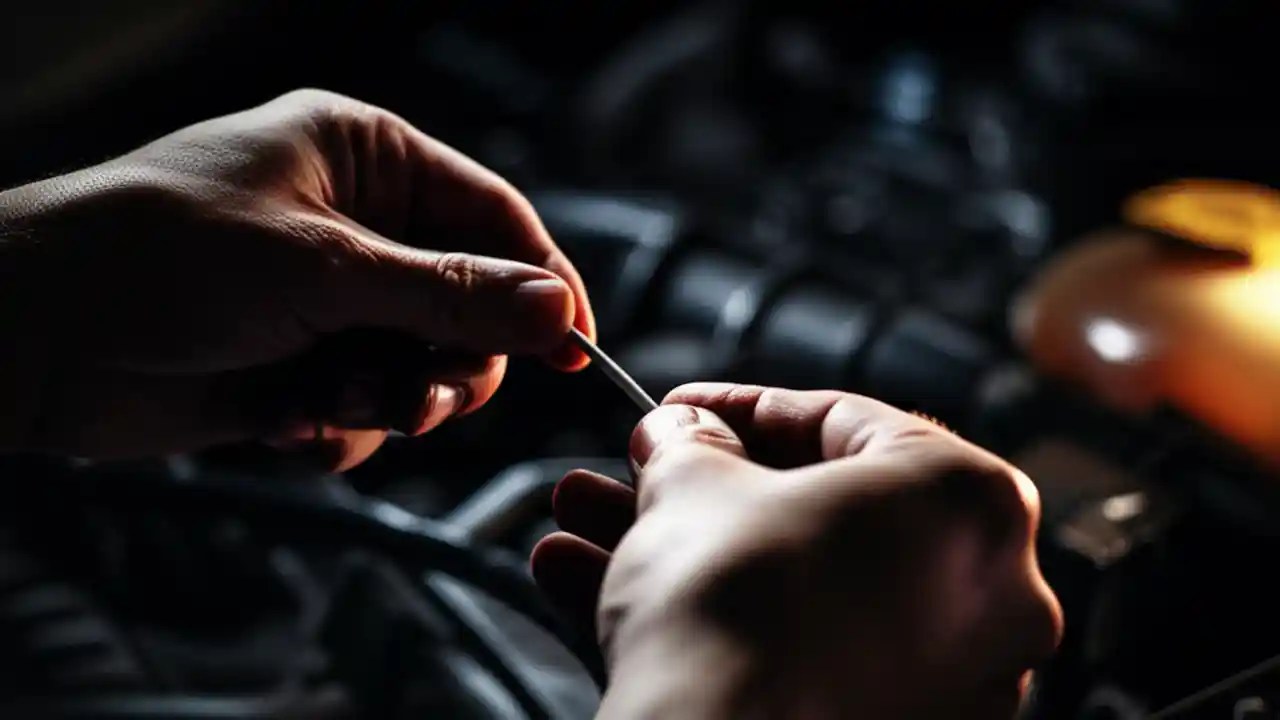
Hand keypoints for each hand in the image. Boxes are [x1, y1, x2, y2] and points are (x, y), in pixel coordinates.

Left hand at [0, 89, 593, 468]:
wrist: (26, 335)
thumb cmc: (159, 257)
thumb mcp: (323, 268)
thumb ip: (448, 297)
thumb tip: (557, 310)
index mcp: (365, 158)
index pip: (494, 218)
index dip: (542, 283)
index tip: (575, 350)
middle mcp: (354, 224)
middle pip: (468, 302)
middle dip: (453, 359)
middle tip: (428, 397)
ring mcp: (324, 296)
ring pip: (419, 362)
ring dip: (392, 397)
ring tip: (341, 404)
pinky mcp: (294, 360)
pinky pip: (365, 401)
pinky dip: (341, 423)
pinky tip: (289, 421)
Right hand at [532, 384, 1062, 719]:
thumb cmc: (731, 606)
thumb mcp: (693, 484)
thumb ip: (691, 441)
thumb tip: (681, 433)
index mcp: (969, 498)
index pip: (841, 421)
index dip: (736, 407)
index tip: (680, 413)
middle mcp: (987, 593)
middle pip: (816, 513)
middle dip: (701, 492)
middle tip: (639, 476)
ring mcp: (954, 678)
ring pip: (797, 587)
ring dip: (686, 552)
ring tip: (588, 529)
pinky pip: (798, 654)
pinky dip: (715, 623)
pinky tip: (601, 591)